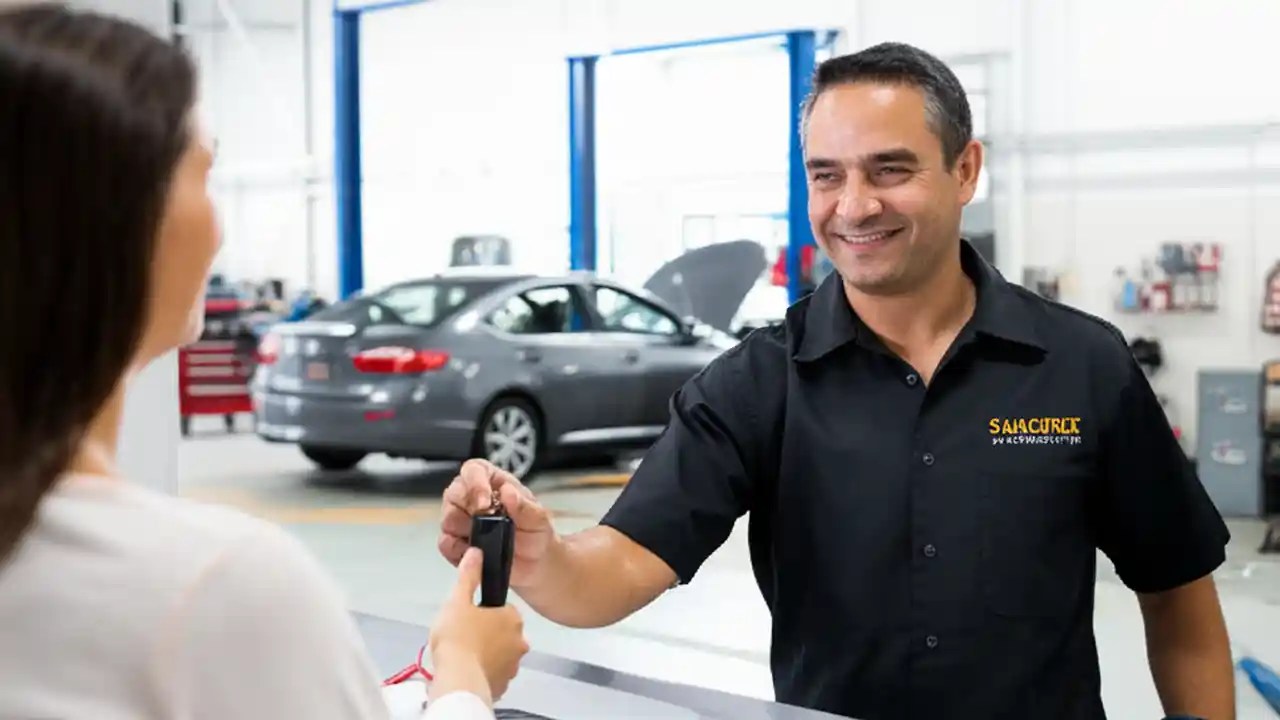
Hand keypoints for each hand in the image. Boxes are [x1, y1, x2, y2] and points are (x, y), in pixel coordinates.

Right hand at [428, 547, 528, 701]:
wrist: (458, 679)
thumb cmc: (457, 637)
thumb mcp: (457, 600)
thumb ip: (468, 576)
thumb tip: (476, 553)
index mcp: (513, 618)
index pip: (502, 610)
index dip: (483, 613)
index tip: (467, 619)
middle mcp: (519, 641)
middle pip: (503, 633)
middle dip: (486, 635)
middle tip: (463, 637)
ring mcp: (513, 666)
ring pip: (500, 655)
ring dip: (486, 655)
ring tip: (463, 656)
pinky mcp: (503, 686)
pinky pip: (494, 674)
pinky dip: (483, 673)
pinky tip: (466, 672)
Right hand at [439, 458, 555, 588]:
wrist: (535, 564)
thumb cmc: (535, 534)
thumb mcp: (539, 519)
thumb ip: (525, 506)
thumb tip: (508, 492)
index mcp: (494, 482)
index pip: (474, 470)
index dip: (474, 482)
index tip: (484, 502)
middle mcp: (473, 498)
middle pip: (454, 492)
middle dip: (468, 509)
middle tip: (486, 523)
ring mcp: (462, 520)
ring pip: (447, 518)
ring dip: (465, 530)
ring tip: (487, 540)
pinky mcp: (457, 543)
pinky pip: (446, 544)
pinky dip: (459, 550)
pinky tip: (478, 553)